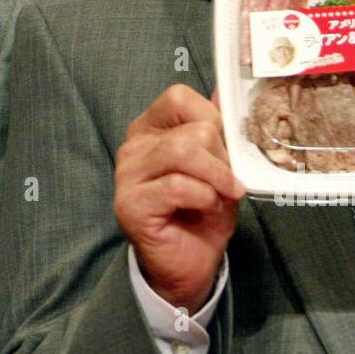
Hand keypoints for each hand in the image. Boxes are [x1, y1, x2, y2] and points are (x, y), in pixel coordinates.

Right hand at [114, 84, 244, 313]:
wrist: (190, 264)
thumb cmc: (203, 213)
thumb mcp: (220, 165)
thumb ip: (219, 128)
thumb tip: (227, 89)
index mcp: (151, 129)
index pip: (179, 97)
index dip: (212, 119)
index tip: (226, 148)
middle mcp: (134, 146)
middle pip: (192, 129)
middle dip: (222, 157)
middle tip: (227, 182)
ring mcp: (127, 174)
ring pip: (183, 151)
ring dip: (216, 177)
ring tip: (222, 195)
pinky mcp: (130, 203)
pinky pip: (177, 185)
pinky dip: (204, 197)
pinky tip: (206, 208)